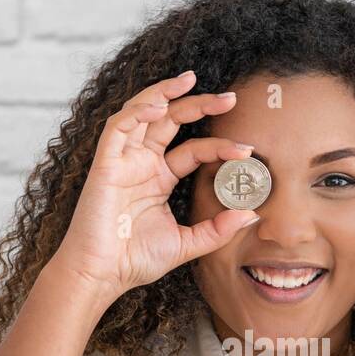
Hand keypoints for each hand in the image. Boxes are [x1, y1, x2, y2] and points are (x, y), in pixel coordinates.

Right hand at [51, 70, 258, 305]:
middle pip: (171, 121)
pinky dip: (136, 111)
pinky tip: (158, 106)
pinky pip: (118, 127)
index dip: (219, 146)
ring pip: (142, 113)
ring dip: (164, 93)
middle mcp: (142, 164)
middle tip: (230, 98)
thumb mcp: (186, 244)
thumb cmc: (134, 261)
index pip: (194, 150)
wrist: (101, 275)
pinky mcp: (105, 164)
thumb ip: (217, 230)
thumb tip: (252, 215)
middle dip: (199, 104)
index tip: (246, 150)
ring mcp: (123, 161)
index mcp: (159, 178)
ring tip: (191, 80)